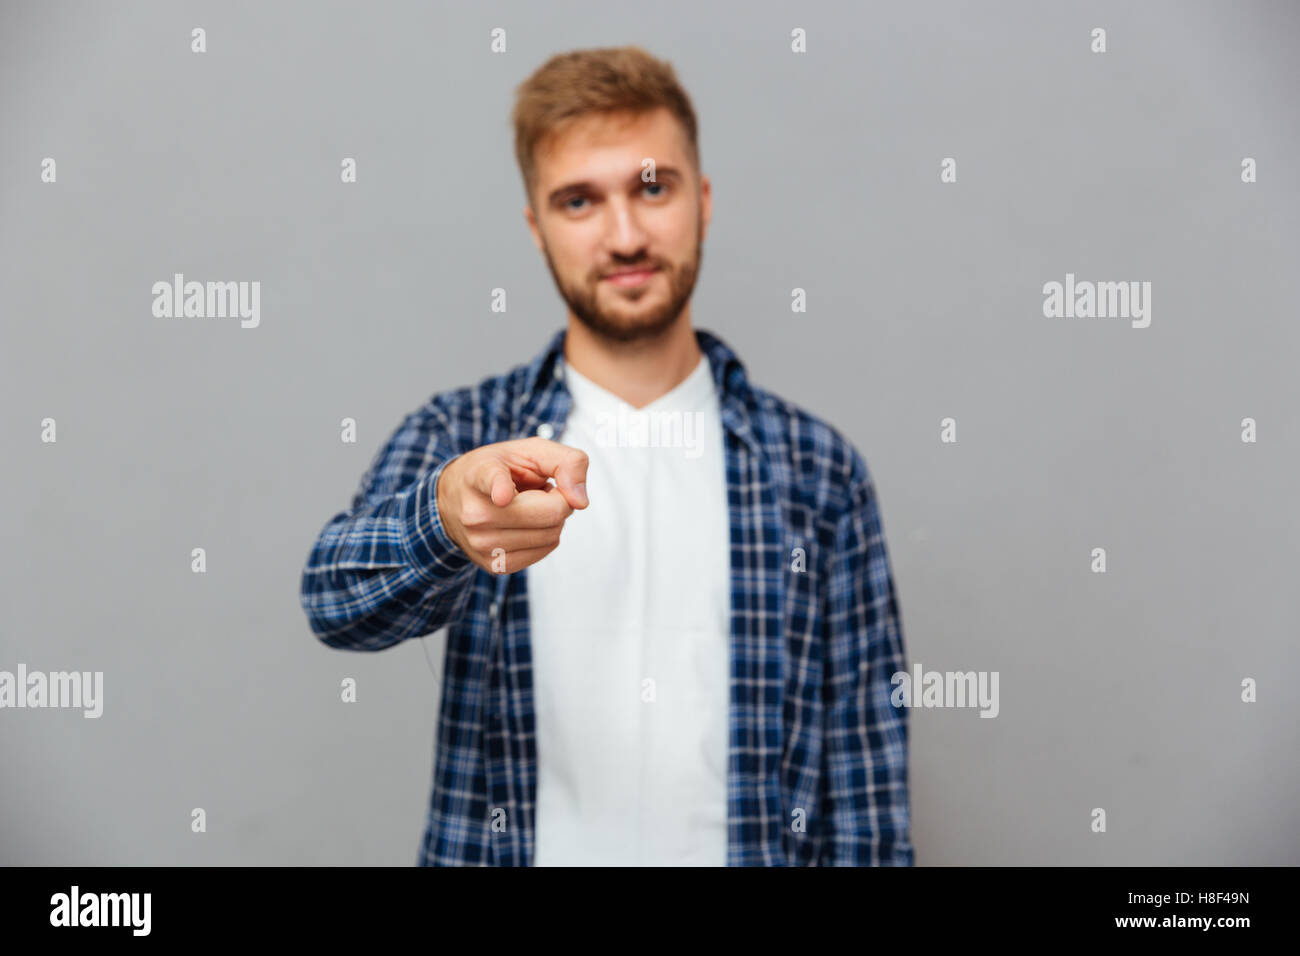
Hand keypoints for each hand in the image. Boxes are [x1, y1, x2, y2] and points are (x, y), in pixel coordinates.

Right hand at [435, 436, 588, 573]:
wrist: (457, 497)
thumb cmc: (501, 470)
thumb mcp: (531, 450)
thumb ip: (567, 462)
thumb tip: (580, 502)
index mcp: (479, 475)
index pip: (491, 482)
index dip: (500, 488)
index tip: (502, 495)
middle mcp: (475, 513)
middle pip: (549, 514)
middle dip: (559, 500)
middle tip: (540, 490)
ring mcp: (481, 543)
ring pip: (551, 536)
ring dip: (552, 519)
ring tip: (528, 505)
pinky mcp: (493, 565)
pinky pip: (544, 550)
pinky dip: (546, 535)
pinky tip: (525, 523)